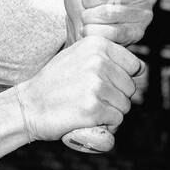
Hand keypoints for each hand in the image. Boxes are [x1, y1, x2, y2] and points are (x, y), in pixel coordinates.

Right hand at [16, 37, 142, 141]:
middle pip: (130, 88)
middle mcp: (99, 61)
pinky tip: (87, 119)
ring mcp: (96, 84)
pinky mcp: (94, 108)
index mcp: (98, 44)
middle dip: (117, 98)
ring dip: (111, 113)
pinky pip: (116, 120)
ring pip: (125, 106)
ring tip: (88, 108)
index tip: (107, 86)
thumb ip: (104, 56)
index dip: (124, 80)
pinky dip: (106, 125)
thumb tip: (140, 69)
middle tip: (93, 100)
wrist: (29, 105)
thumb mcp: (77, 56)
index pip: (135, 66)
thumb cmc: (54, 83)